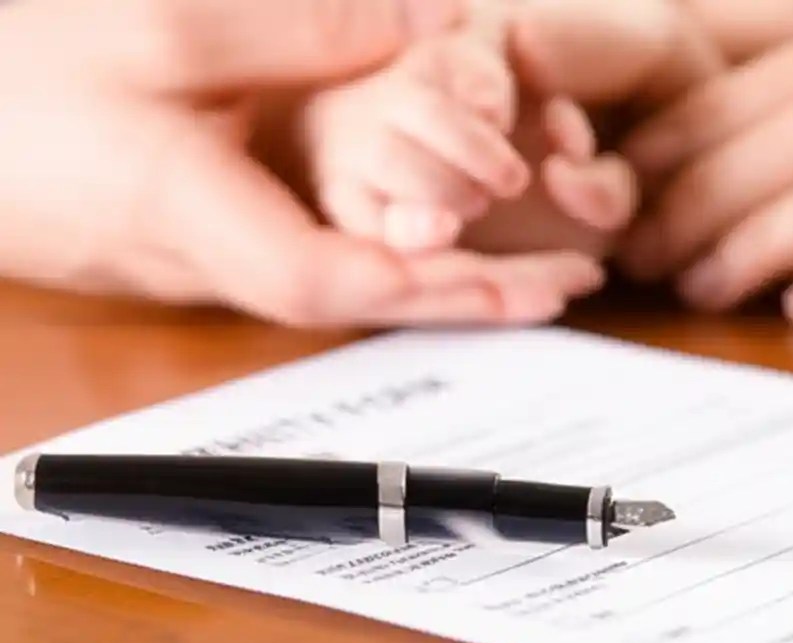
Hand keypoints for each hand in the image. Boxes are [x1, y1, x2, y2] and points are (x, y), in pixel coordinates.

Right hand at [0, 0, 602, 327]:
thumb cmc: (21, 69)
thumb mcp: (163, 23)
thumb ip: (301, 28)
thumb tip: (433, 25)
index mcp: (196, 217)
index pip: (338, 282)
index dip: (439, 287)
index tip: (529, 285)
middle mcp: (209, 260)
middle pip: (362, 298)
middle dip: (468, 293)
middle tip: (570, 282)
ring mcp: (202, 258)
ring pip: (340, 282)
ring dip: (435, 275)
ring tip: (530, 264)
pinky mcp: (197, 240)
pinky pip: (308, 258)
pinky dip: (382, 248)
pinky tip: (429, 229)